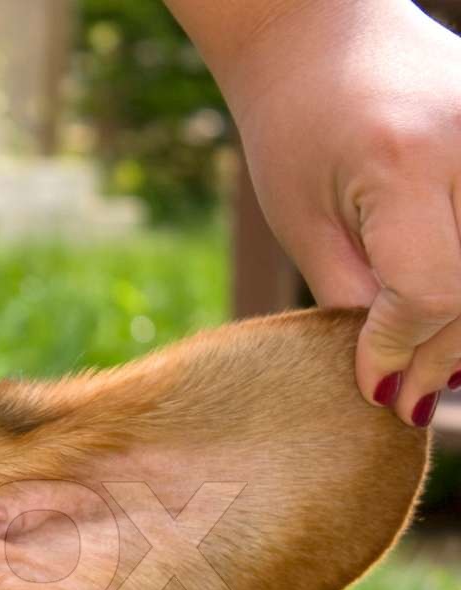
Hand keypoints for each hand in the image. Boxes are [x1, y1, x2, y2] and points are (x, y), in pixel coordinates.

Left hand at [216, 0, 460, 426]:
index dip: (401, 351)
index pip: (429, 294)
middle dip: (442, 355)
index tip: (376, 390)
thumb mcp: (304, 225)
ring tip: (432, 365)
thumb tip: (395, 374)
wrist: (323, 40)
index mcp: (404, 164)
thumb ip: (354, 298)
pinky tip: (452, 318)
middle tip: (406, 399)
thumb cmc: (296, 132)